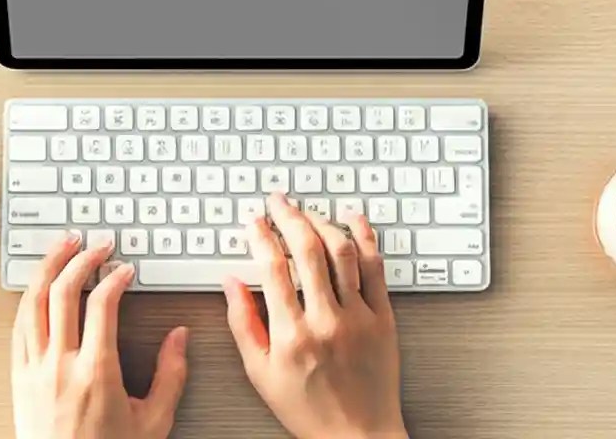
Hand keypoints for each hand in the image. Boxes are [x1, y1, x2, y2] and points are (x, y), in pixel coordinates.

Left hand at [12, 235, 188, 438]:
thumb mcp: (153, 422)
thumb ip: (171, 375)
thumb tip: (179, 338)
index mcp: (96, 373)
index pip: (102, 305)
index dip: (115, 278)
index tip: (125, 270)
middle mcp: (60, 366)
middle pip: (64, 293)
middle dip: (80, 259)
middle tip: (94, 243)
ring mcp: (33, 371)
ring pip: (33, 303)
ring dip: (47, 268)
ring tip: (61, 248)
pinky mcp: (18, 379)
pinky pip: (18, 327)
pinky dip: (29, 299)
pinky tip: (38, 288)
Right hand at [223, 193, 407, 438]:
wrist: (358, 435)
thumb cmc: (308, 409)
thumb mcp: (260, 372)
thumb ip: (242, 324)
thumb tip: (232, 283)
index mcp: (292, 335)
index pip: (272, 267)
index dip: (260, 235)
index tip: (254, 221)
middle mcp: (327, 321)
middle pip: (307, 250)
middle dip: (289, 216)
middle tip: (279, 201)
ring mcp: (359, 317)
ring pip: (342, 252)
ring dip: (322, 222)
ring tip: (308, 211)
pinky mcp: (384, 317)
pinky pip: (376, 267)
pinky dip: (364, 238)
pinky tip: (353, 221)